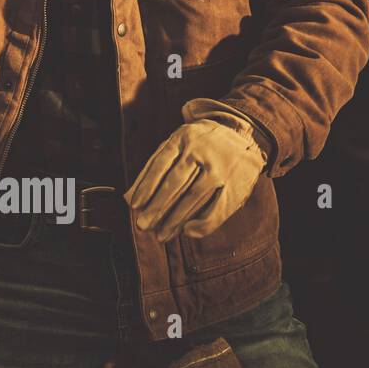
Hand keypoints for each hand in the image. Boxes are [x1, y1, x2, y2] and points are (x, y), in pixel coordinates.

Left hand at [124, 106, 265, 242]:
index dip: (146, 186)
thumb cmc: (197, 145)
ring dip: (175, 219)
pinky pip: (219, 207)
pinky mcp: (237, 183)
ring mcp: (220, 167)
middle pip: (175, 182)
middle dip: (156, 207)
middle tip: (142, 225)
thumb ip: (155, 166)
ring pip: (194, 196)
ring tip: (160, 235)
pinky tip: (188, 231)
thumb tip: (128, 196)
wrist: (240, 132)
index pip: (160, 164)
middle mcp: (201, 151)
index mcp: (182, 138)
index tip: (134, 206)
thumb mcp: (177, 145)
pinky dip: (203, 222)